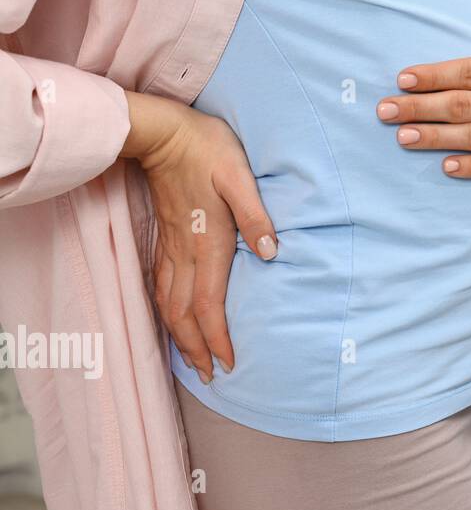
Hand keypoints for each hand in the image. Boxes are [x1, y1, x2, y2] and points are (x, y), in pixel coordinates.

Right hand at [122, 92, 276, 381]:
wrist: (161, 133)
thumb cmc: (206, 149)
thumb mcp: (240, 176)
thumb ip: (256, 215)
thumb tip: (272, 253)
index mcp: (208, 243)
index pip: (209, 304)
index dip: (217, 338)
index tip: (228, 364)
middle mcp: (185, 253)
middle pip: (185, 314)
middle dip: (196, 349)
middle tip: (210, 377)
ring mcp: (171, 246)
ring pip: (169, 303)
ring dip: (180, 335)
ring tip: (192, 358)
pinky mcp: (164, 237)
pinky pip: (161, 285)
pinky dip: (167, 311)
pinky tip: (172, 317)